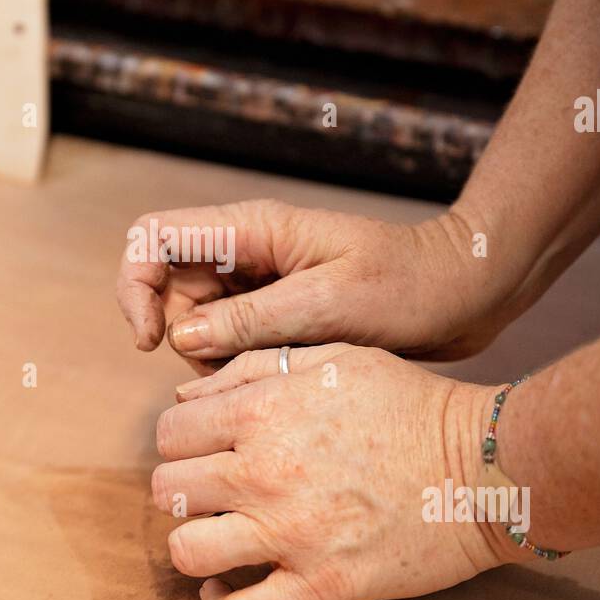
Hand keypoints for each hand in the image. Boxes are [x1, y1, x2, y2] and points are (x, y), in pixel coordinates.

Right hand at [117, 199, 514, 370]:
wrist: (462, 294)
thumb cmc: (408, 287)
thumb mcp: (329, 304)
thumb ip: (251, 320)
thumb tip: (180, 339)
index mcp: (253, 228)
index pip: (154, 238)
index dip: (136, 286)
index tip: (151, 340)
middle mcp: (246, 250)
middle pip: (168, 287)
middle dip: (180, 336)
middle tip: (229, 371)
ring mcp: (259, 281)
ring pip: (196, 321)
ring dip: (213, 357)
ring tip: (273, 369)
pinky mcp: (275, 311)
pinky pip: (230, 340)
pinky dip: (240, 364)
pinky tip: (284, 371)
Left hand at [152, 345, 505, 599]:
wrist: (481, 468)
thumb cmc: (409, 406)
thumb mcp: (332, 360)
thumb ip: (252, 368)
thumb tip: (185, 395)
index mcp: (264, 411)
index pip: (171, 431)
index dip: (182, 440)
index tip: (204, 450)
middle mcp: (265, 471)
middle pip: (169, 489)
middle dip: (183, 489)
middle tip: (212, 492)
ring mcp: (289, 534)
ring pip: (186, 550)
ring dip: (194, 544)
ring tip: (217, 537)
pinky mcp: (320, 587)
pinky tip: (224, 591)